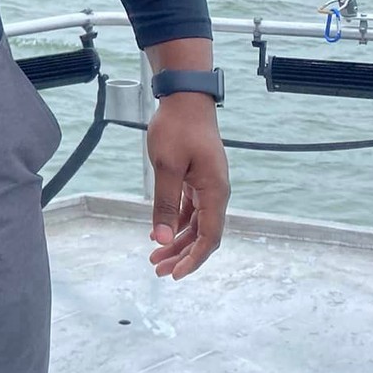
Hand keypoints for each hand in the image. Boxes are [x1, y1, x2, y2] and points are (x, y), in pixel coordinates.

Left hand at [146, 94, 229, 279]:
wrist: (185, 99)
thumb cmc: (177, 128)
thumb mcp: (166, 166)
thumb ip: (165, 203)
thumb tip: (161, 239)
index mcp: (215, 192)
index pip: (209, 237)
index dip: (193, 259)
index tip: (175, 274)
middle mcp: (216, 192)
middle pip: (203, 234)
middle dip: (182, 255)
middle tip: (158, 270)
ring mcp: (208, 185)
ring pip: (195, 224)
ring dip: (177, 241)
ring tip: (155, 257)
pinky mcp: (198, 179)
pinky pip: (190, 209)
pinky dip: (176, 223)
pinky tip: (159, 233)